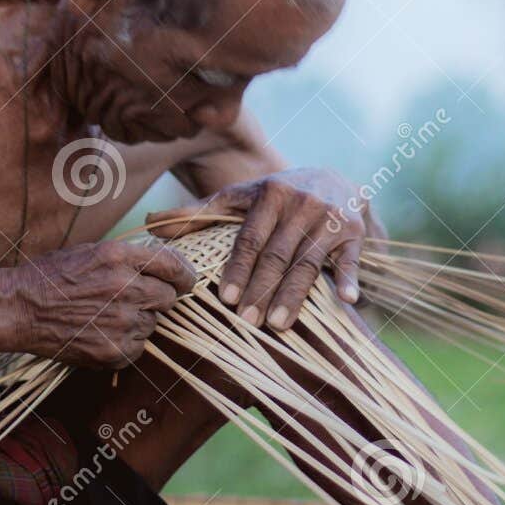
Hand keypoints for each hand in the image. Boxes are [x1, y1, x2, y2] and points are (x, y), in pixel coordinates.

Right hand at [13, 241, 195, 367]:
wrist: (20, 309)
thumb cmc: (52, 276)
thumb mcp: (92, 251)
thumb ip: (129, 257)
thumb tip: (163, 265)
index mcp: (119, 257)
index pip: (173, 266)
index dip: (184, 274)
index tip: (186, 280)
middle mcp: (125, 287)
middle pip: (169, 297)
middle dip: (159, 298)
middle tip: (137, 299)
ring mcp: (120, 322)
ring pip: (153, 323)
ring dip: (139, 320)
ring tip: (107, 315)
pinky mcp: (113, 350)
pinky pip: (138, 346)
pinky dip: (127, 341)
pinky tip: (102, 331)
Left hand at [146, 167, 364, 330]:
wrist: (334, 179)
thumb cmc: (275, 197)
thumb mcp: (239, 199)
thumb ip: (198, 213)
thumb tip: (150, 222)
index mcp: (269, 194)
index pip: (250, 238)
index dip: (237, 268)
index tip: (224, 298)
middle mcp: (301, 203)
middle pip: (277, 254)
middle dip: (262, 289)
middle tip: (247, 321)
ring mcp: (330, 219)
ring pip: (308, 262)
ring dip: (295, 294)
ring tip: (279, 325)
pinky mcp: (354, 233)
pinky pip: (352, 259)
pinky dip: (351, 278)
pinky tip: (350, 300)